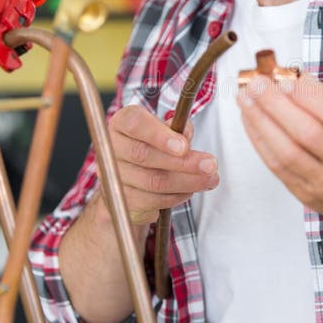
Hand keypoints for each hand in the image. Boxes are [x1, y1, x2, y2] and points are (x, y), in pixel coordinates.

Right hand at [101, 104, 218, 226]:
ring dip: (186, 182)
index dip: (159, 135)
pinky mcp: (121, 200)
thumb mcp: (166, 131)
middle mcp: (112, 147)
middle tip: (210, 165)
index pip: (135, 124)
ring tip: (210, 180)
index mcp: (122, 122)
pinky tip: (189, 191)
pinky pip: (152, 201)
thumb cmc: (152, 147)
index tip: (184, 146)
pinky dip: (175, 197)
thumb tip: (186, 132)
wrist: (129, 180)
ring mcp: (113, 175)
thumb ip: (177, 128)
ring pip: (152, 181)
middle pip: (144, 155)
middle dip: (182, 162)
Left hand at [237, 72, 322, 228]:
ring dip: (261, 121)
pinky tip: (250, 119)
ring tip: (245, 98)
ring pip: (287, 152)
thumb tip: (285, 77)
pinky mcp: (306, 195)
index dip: (308, 96)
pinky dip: (259, 139)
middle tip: (255, 83)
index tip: (284, 77)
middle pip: (308, 134)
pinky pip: (276, 166)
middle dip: (276, 104)